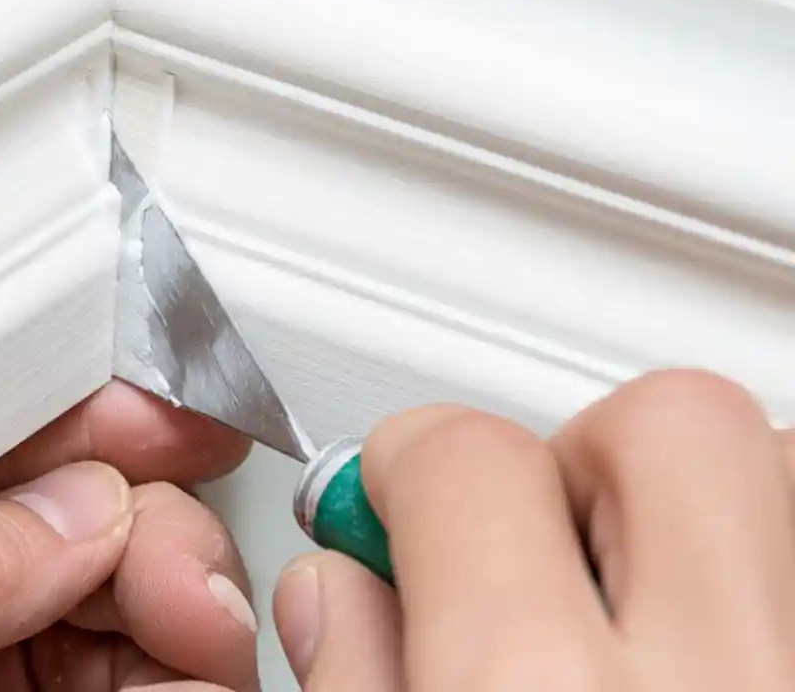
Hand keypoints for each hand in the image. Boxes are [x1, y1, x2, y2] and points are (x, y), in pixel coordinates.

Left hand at [0, 381, 258, 691]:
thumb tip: (76, 507)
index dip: (92, 427)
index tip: (178, 431)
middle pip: (86, 529)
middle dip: (162, 544)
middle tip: (192, 599)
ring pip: (136, 611)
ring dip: (190, 627)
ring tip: (193, 669)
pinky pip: (150, 688)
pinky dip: (190, 685)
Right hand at [274, 369, 794, 689]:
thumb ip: (358, 685)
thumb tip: (339, 592)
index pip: (470, 461)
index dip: (412, 465)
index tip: (399, 499)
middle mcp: (728, 680)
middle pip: (669, 424)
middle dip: (580, 453)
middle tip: (533, 548)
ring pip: (779, 475)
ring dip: (695, 514)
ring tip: (633, 611)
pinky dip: (765, 571)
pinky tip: (720, 645)